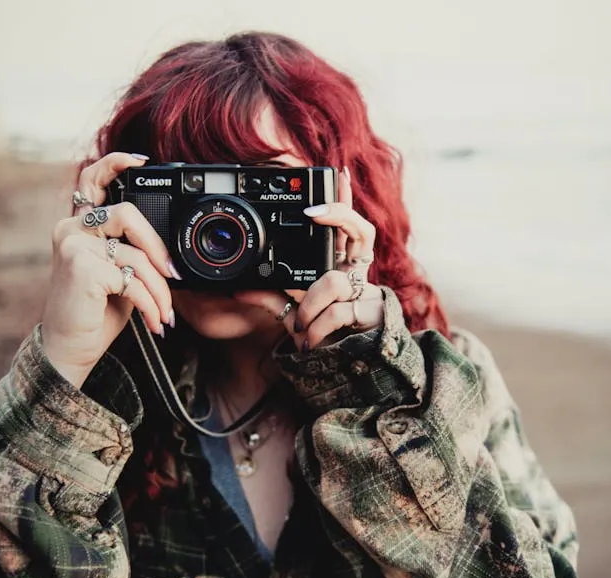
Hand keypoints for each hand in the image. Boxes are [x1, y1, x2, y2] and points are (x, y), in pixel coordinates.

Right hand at [41, 152, 181, 387]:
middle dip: (158, 248)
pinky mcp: (82, 268)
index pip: (92, 180)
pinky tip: (153, 321)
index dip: (115, 163)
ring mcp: (74, 247)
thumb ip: (130, 250)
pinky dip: (150, 303)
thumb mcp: (117, 273)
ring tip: (165, 313)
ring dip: (160, 290)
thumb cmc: (95, 311)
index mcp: (80, 226)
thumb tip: (168, 250)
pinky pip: (133, 280)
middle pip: (128, 214)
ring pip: (136, 255)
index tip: (141, 160)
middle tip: (173, 275)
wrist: (70, 347)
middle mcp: (71, 229)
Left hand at [236, 167, 383, 350]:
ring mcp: (368, 293)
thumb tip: (238, 287)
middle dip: (338, 215)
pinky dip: (316, 326)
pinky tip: (310, 339)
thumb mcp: (293, 313)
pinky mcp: (372, 315)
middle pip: (364, 231)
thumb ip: (270, 297)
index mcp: (342, 268)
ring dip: (310, 304)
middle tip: (311, 212)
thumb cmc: (323, 337)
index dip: (347, 199)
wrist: (344, 372)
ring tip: (301, 323)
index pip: (349, 226)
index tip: (339, 173)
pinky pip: (338, 311)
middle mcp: (358, 275)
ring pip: (335, 280)